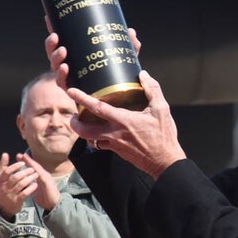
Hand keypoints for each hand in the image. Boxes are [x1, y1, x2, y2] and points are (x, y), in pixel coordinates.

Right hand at [0, 153, 38, 219]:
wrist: (4, 207)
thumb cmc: (5, 188)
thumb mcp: (2, 179)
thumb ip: (3, 167)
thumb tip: (5, 153)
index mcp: (1, 181)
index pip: (6, 172)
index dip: (14, 166)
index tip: (23, 162)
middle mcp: (4, 187)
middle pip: (15, 177)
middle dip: (24, 172)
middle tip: (32, 169)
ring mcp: (10, 195)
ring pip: (21, 185)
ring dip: (29, 178)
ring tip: (36, 175)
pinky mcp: (17, 201)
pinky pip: (25, 193)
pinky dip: (31, 188)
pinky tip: (35, 184)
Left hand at [18, 153, 60, 211]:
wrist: (54, 205)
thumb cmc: (45, 197)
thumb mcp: (35, 189)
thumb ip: (31, 183)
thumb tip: (24, 180)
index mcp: (40, 177)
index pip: (32, 168)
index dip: (26, 162)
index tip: (18, 157)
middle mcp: (44, 176)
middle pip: (35, 166)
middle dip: (27, 160)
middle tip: (20, 154)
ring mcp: (46, 178)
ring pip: (38, 169)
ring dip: (31, 163)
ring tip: (25, 157)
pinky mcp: (48, 183)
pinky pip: (41, 176)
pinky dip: (36, 171)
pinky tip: (32, 168)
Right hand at [45, 29, 140, 91]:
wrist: (117, 99)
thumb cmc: (116, 74)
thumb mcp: (123, 58)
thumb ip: (129, 45)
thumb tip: (131, 31)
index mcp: (75, 53)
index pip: (61, 39)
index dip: (52, 28)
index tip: (49, 17)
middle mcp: (68, 64)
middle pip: (53, 52)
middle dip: (51, 44)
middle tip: (56, 36)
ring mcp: (68, 77)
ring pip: (55, 66)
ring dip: (55, 57)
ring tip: (63, 50)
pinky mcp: (72, 90)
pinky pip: (62, 83)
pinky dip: (61, 76)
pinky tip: (65, 68)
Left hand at [66, 70, 185, 179]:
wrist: (165, 162)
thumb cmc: (164, 136)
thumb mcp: (161, 109)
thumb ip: (152, 90)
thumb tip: (143, 75)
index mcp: (122, 120)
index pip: (97, 107)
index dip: (82, 98)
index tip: (71, 91)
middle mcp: (114, 134)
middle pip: (84, 130)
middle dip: (74, 123)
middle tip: (73, 116)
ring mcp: (115, 145)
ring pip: (90, 140)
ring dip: (84, 133)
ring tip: (85, 124)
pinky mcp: (118, 152)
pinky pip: (102, 146)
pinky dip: (98, 140)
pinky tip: (103, 134)